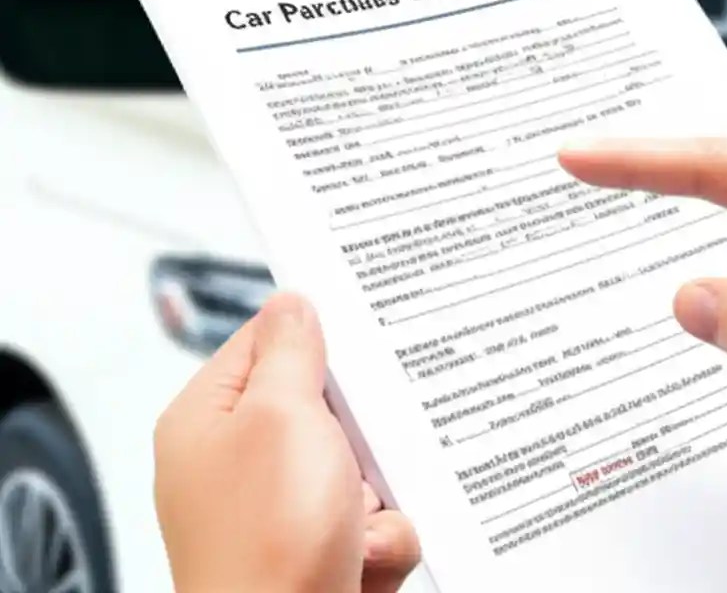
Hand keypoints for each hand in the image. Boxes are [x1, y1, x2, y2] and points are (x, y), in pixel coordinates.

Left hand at [154, 294, 420, 592]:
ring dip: (378, 495)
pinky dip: (380, 539)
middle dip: (362, 436)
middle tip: (353, 453)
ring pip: (364, 468)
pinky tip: (358, 558)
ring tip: (353, 525)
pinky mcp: (319, 549)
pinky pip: (375, 520)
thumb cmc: (263, 544)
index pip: (266, 343)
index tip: (360, 330)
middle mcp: (242, 463)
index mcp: (211, 420)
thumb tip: (292, 303)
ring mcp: (282, 510)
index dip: (317, 335)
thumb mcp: (279, 418)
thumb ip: (290, 351)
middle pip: (329, 409)